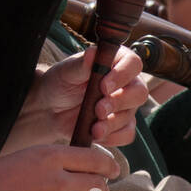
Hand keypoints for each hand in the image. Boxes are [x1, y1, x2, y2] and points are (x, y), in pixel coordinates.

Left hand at [1, 46, 148, 153]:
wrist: (51, 107)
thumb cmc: (61, 82)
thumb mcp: (67, 71)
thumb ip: (82, 64)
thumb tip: (93, 53)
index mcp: (116, 62)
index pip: (133, 63)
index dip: (122, 75)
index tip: (103, 86)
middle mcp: (126, 83)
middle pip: (139, 92)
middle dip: (119, 103)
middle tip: (98, 110)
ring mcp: (125, 106)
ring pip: (131, 116)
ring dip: (112, 124)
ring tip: (94, 128)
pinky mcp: (120, 125)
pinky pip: (127, 134)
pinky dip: (113, 137)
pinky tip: (96, 135)